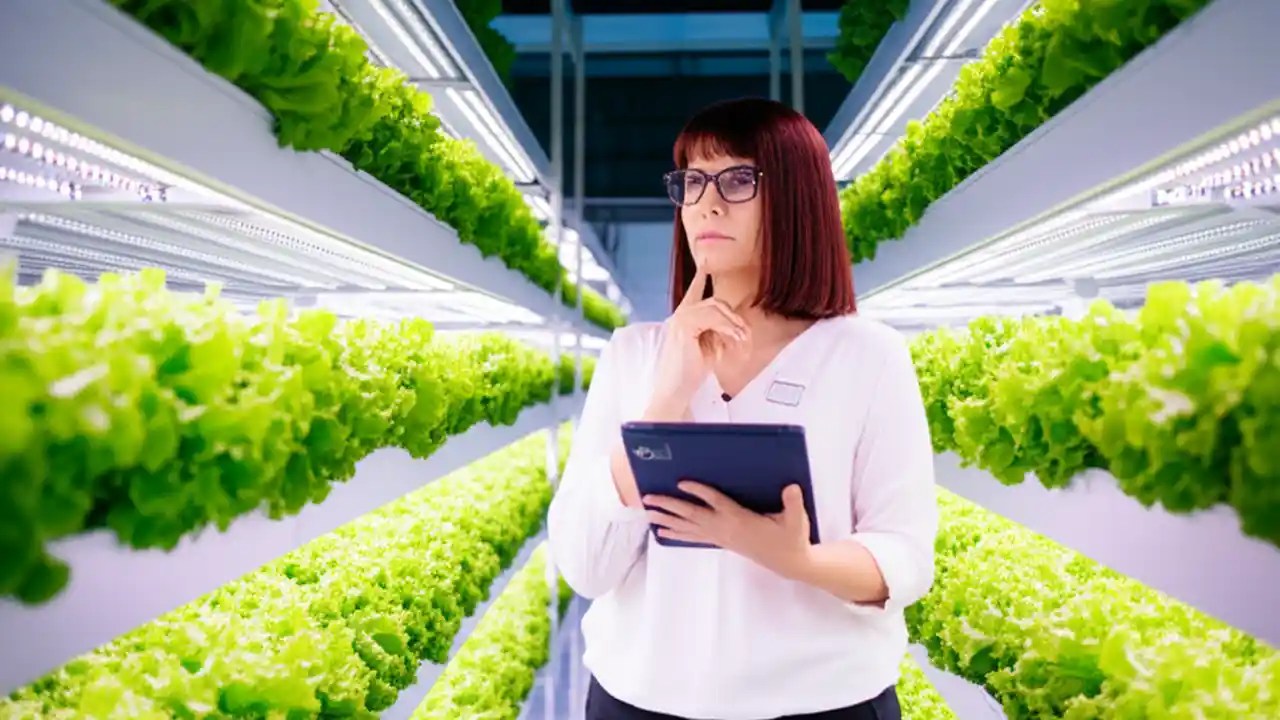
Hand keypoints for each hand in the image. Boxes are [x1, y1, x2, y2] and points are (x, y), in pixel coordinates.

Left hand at [643, 482, 811, 577]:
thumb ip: (793, 503)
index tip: (681, 481)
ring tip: (648, 514)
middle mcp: (725, 529)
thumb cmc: (791, 538)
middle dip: (669, 506)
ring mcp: (721, 537)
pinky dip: (678, 532)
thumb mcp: (796, 520)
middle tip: (647, 499)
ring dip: (667, 520)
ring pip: (689, 527)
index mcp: (740, 519)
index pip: (716, 502)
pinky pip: (694, 537)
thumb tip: (791, 486)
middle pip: (692, 515)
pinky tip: (664, 531)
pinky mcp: (722, 542)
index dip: (699, 491)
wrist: (789, 562)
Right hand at [647, 262, 748, 416]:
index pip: (694, 293)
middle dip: (733, 317)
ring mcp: (680, 319)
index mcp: (685, 319)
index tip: (705, 264)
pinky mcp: (683, 326)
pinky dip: (726, 327)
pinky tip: (732, 339)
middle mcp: (680, 315)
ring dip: (732, 324)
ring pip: (715, 307)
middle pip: (715, 302)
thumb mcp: (710, 348)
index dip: (699, 279)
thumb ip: (720, 333)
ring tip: (740, 340)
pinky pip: (712, 317)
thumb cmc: (689, 373)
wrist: (674, 390)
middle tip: (743, 336)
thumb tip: (739, 325)